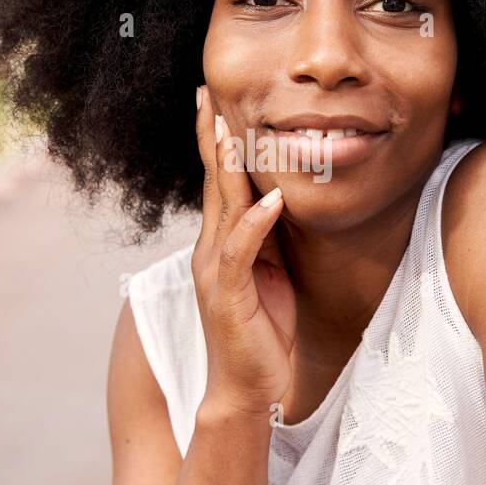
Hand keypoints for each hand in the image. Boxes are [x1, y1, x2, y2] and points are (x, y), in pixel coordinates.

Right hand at [191, 85, 295, 418]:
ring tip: (234, 131)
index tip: (213, 104)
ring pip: (223, 210)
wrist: (245, 387)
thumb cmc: (260, 331)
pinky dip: (255, 226)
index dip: (216, 142)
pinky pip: (242, 254)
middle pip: (213, 184)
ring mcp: (216, 273)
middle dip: (211, 139)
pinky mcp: (230, 297)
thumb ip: (267, 237)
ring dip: (229, 170)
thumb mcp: (270, 273)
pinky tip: (269, 202)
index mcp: (221, 244)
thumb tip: (279, 198)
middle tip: (206, 97)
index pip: (218, 183)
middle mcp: (210, 251)